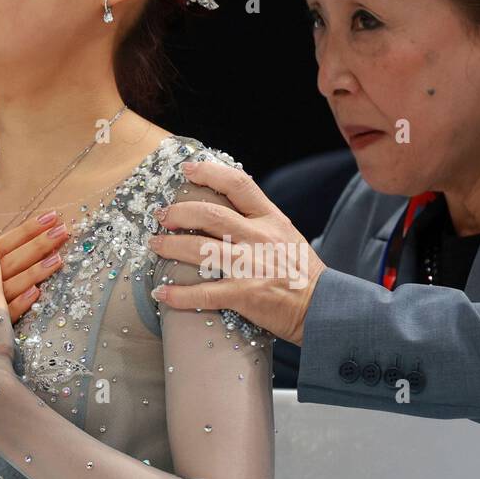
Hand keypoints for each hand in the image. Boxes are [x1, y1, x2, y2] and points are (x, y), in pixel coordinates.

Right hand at [0, 209, 67, 320]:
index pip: (4, 243)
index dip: (27, 229)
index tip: (50, 216)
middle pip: (12, 260)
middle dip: (38, 243)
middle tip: (63, 229)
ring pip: (12, 284)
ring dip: (35, 271)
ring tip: (59, 257)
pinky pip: (3, 314)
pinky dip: (18, 304)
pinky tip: (36, 294)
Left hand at [145, 158, 326, 345]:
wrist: (325, 309)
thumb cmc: (304, 275)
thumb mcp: (287, 236)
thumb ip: (260, 223)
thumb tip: (228, 212)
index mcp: (271, 220)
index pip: (238, 184)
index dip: (208, 172)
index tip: (187, 169)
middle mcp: (259, 237)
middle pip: (209, 214)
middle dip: (179, 212)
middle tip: (161, 215)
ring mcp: (251, 266)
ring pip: (199, 249)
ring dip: (170, 246)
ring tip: (154, 245)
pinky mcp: (245, 294)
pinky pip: (204, 293)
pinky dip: (179, 295)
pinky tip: (162, 294)